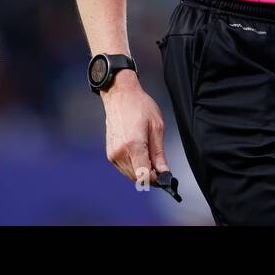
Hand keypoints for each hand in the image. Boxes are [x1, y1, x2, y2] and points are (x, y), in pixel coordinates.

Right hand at [101, 69, 170, 185]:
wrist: (120, 95)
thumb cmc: (140, 106)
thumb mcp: (157, 127)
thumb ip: (159, 153)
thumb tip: (164, 172)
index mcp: (133, 145)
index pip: (144, 175)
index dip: (156, 180)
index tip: (164, 176)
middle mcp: (120, 152)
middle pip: (136, 178)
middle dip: (150, 176)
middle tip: (160, 166)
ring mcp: (112, 154)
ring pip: (130, 175)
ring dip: (142, 172)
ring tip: (150, 157)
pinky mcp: (110, 153)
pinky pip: (124, 168)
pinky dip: (134, 167)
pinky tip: (141, 155)